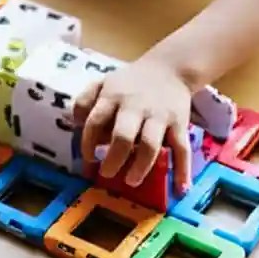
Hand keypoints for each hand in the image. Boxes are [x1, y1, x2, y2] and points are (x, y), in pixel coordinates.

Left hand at [75, 57, 194, 194]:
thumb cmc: (130, 82)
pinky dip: (182, 170)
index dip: (89, 142)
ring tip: (131, 181)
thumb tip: (76, 124)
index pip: (95, 121)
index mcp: (113, 97)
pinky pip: (182, 148)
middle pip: (122, 136)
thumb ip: (85, 100)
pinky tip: (181, 189)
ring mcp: (159, 116)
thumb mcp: (104, 82)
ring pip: (150, 145)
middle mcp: (135, 106)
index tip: (89, 158)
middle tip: (108, 174)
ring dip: (141, 167)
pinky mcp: (179, 123)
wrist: (170, 68)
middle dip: (114, 159)